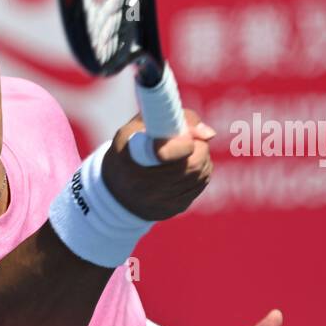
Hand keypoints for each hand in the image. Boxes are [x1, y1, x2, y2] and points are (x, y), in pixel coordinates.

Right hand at [100, 108, 214, 220]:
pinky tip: (190, 165)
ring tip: (190, 149)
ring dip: (202, 157)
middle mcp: (144, 186)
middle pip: (192, 165)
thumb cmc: (129, 148)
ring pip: (200, 174)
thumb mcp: (137, 126)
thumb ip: (169, 117)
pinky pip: (200, 185)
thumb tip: (208, 133)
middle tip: (193, 138)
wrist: (117, 191)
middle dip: (199, 147)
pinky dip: (201, 171)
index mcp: (130, 160)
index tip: (186, 136)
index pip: (163, 153)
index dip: (180, 145)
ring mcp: (161, 201)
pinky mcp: (174, 208)